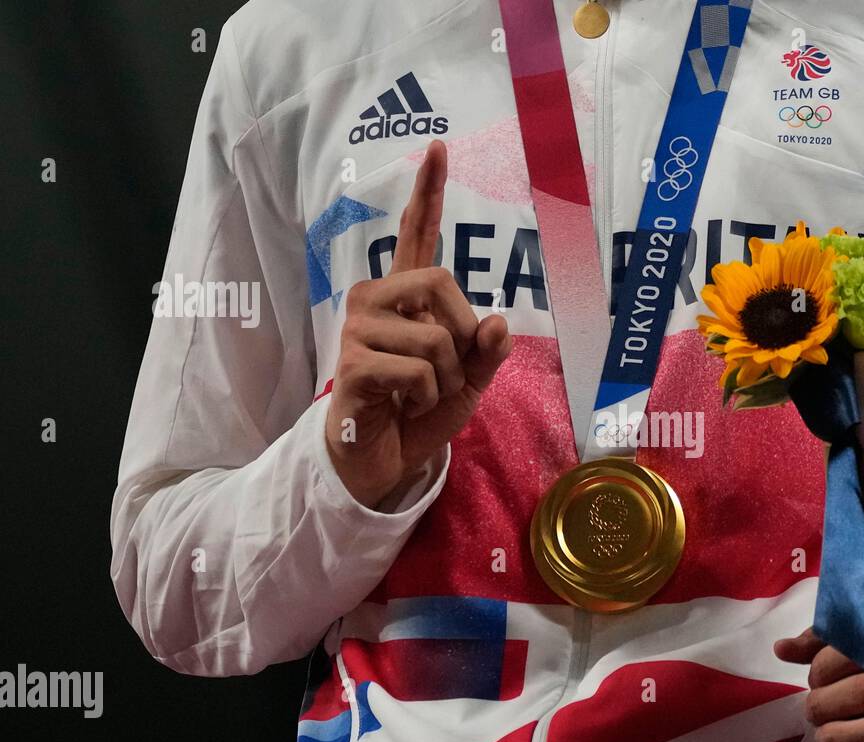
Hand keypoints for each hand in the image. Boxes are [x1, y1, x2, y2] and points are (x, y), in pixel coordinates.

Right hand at [325, 139, 511, 507]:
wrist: (383, 459)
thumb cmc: (420, 413)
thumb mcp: (468, 383)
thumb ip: (486, 352)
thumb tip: (497, 321)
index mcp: (405, 298)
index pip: (417, 237)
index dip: (429, 193)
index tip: (438, 148)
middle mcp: (375, 301)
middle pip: (441, 281)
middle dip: (463, 334)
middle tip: (447, 371)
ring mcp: (358, 329)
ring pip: (436, 337)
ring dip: (445, 378)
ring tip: (420, 395)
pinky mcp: (353, 364)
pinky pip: (418, 371)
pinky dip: (426, 397)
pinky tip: (402, 406)